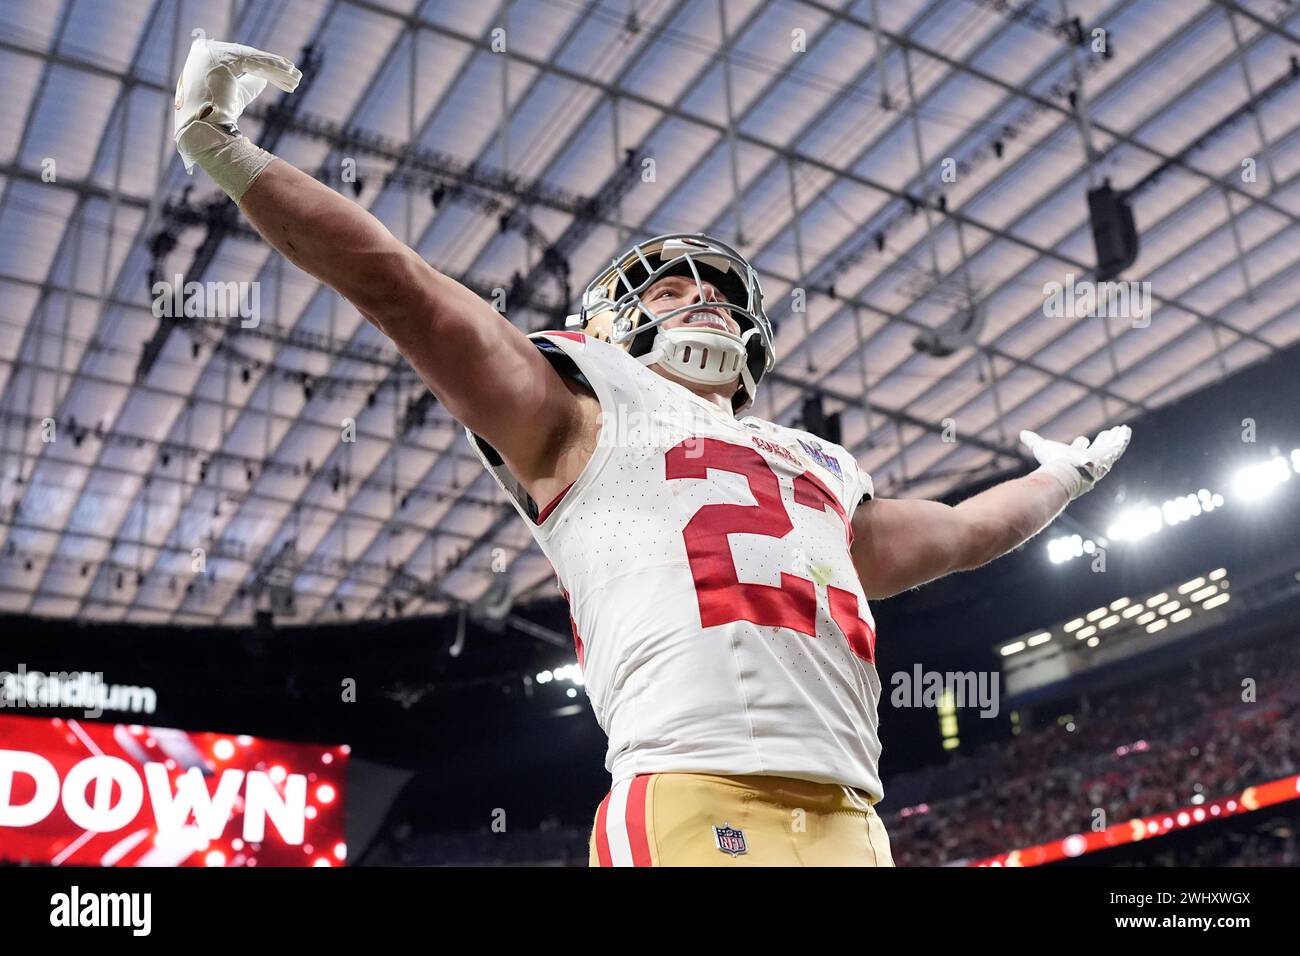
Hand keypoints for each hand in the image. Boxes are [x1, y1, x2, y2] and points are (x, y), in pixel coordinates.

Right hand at [173, 38, 300, 171]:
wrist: (205, 130)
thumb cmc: (218, 118)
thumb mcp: (236, 96)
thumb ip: (247, 84)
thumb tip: (263, 79)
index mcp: (202, 58)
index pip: (238, 57)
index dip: (261, 66)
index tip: (281, 74)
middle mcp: (203, 51)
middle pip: (246, 56)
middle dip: (272, 67)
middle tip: (294, 75)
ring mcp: (210, 54)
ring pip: (252, 58)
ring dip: (277, 68)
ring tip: (296, 77)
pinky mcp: (222, 61)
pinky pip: (253, 61)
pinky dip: (273, 67)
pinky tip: (289, 72)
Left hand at [1020, 425, 1130, 500]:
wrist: (1065, 474)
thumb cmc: (1052, 464)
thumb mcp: (1041, 448)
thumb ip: (1033, 441)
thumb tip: (1022, 433)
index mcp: (1073, 461)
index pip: (1078, 452)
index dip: (1080, 445)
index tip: (1082, 439)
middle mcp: (1088, 462)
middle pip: (1097, 450)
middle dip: (1101, 443)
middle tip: (1106, 434)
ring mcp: (1099, 460)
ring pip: (1109, 448)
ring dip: (1114, 439)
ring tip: (1120, 430)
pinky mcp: (1108, 457)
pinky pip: (1118, 447)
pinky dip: (1123, 439)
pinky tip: (1126, 430)